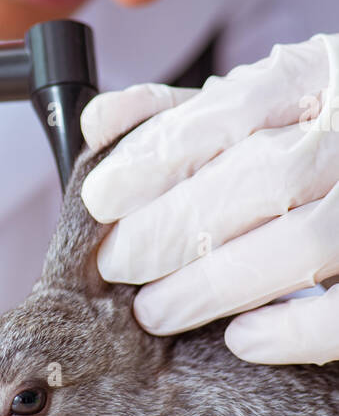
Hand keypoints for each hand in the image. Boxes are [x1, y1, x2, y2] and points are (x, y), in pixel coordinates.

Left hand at [79, 33, 338, 364]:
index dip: (162, 154)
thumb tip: (97, 122)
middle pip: (266, 176)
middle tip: (116, 265)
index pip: (237, 107)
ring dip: (215, 283)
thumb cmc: (307, 141)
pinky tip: (240, 338)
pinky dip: (294, 328)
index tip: (101, 198)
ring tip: (155, 311)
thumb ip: (182, 115)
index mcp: (320, 77)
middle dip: (174, 226)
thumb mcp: (256, 105)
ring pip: (306, 241)